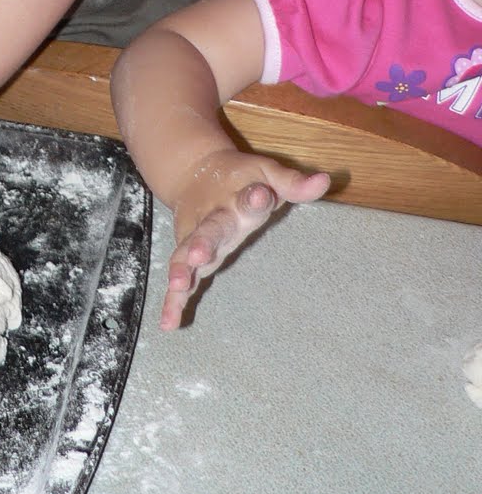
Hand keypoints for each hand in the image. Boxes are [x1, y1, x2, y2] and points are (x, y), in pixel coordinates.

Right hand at [160, 147, 330, 330]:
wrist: (193, 171)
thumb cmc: (239, 179)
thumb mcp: (267, 173)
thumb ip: (293, 183)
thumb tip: (325, 180)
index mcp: (237, 199)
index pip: (248, 199)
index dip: (255, 199)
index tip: (261, 195)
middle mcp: (214, 220)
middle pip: (209, 232)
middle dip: (203, 243)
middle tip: (199, 254)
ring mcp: (197, 239)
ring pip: (185, 256)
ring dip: (182, 270)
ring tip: (178, 284)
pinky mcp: (187, 257)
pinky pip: (179, 283)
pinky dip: (173, 302)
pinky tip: (169, 323)